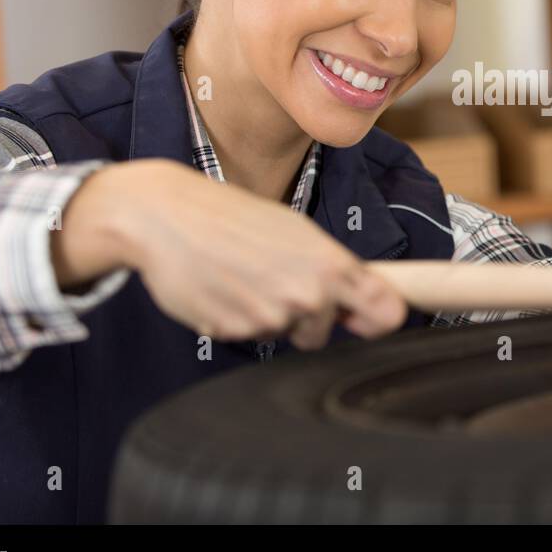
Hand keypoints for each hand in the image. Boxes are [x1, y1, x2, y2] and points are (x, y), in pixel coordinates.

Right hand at [55, 158, 407, 347]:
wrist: (165, 217)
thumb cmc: (232, 217)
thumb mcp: (296, 230)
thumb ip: (334, 268)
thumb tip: (370, 299)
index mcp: (331, 264)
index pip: (386, 311)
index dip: (382, 318)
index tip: (369, 318)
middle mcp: (308, 295)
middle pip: (326, 333)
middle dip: (308, 316)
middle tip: (277, 279)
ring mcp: (271, 318)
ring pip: (284, 333)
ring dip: (269, 314)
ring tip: (244, 276)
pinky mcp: (234, 333)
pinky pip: (248, 334)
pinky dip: (237, 317)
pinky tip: (222, 286)